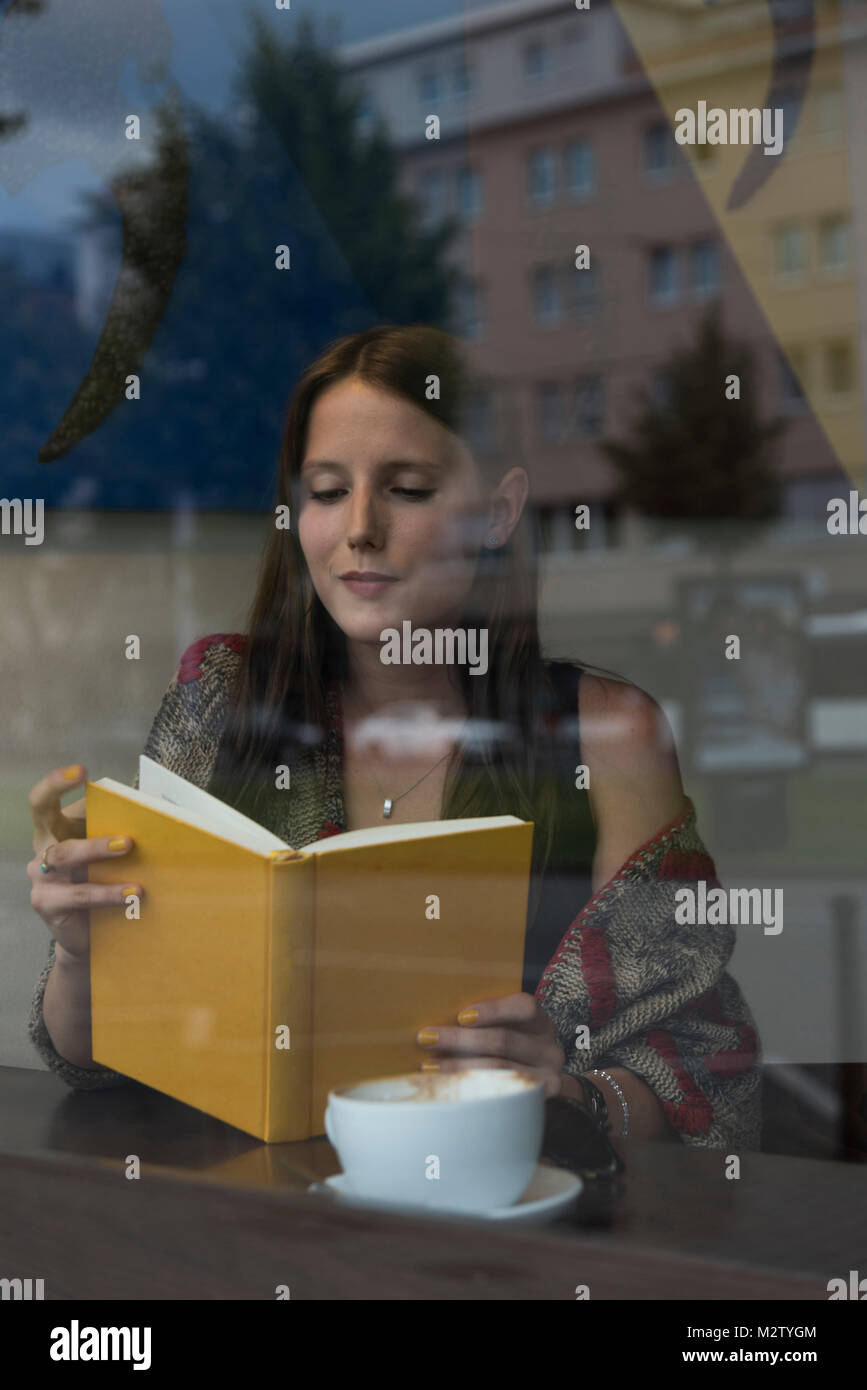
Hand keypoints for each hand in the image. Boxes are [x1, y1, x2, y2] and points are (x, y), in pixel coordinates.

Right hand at [27, 764, 141, 962]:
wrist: (90, 935)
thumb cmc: (102, 882)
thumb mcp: (106, 855)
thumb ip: (115, 831)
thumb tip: (156, 810)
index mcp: (53, 830)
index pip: (43, 801)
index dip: (55, 782)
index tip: (82, 771)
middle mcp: (41, 850)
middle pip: (46, 820)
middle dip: (76, 806)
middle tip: (119, 822)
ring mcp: (40, 877)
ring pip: (67, 856)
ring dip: (99, 849)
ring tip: (129, 847)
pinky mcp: (46, 903)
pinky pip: (80, 894)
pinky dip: (108, 892)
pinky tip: (133, 892)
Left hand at [416, 992, 567, 1098]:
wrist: (534, 1087)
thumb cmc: (509, 1049)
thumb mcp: (508, 1030)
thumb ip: (484, 1022)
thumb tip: (439, 1013)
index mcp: (541, 1022)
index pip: (524, 1007)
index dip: (494, 1010)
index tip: (462, 1016)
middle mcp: (549, 1049)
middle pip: (504, 1041)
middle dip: (461, 1039)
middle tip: (427, 1038)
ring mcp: (548, 1077)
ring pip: (500, 1069)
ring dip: (459, 1066)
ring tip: (429, 1065)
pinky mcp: (538, 1101)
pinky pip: (502, 1094)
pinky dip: (472, 1089)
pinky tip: (449, 1087)